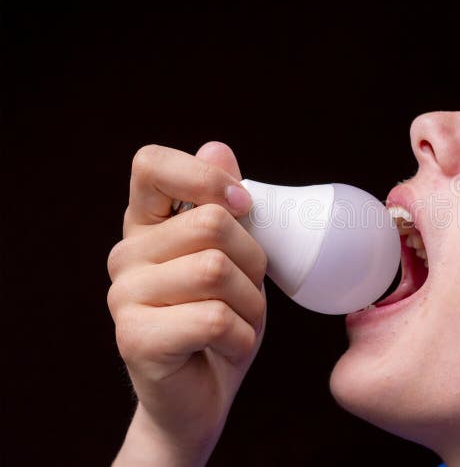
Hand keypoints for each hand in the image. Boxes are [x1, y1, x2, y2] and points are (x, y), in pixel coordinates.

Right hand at [107, 142, 266, 465]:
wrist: (205, 395)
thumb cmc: (223, 317)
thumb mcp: (236, 255)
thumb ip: (223, 204)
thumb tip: (218, 146)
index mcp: (146, 224)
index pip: (152, 164)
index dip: (205, 176)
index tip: (243, 205)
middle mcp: (126, 254)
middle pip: (211, 223)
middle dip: (253, 261)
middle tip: (244, 293)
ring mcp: (123, 296)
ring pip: (216, 270)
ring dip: (251, 304)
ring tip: (237, 322)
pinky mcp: (134, 339)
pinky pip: (214, 318)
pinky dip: (241, 337)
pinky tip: (226, 348)